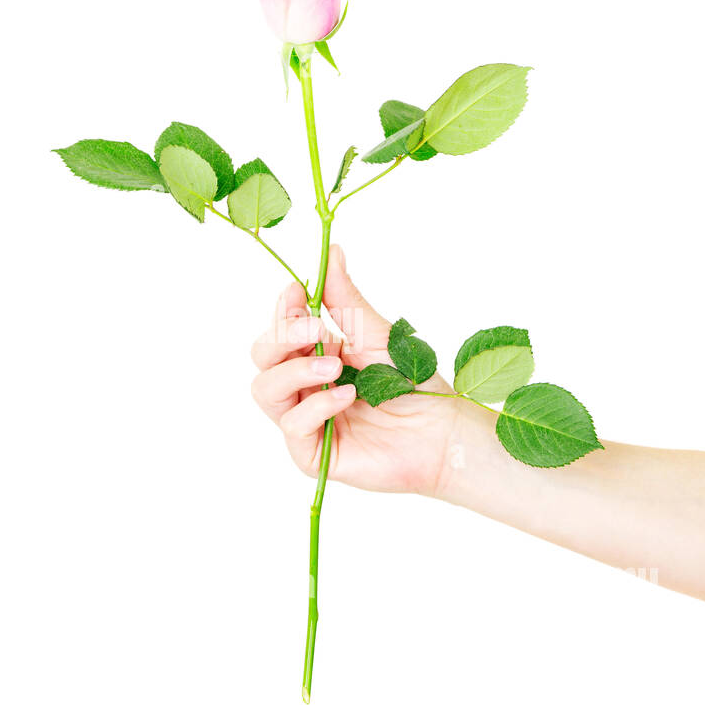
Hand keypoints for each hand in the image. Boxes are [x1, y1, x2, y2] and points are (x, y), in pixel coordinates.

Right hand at [250, 244, 465, 496]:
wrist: (442, 430)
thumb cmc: (414, 383)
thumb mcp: (375, 333)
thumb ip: (346, 298)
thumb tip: (332, 250)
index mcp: (316, 355)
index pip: (278, 330)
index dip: (281, 311)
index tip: (295, 291)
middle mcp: (305, 387)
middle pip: (262, 357)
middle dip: (282, 337)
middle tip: (318, 328)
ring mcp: (306, 420)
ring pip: (266, 390)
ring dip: (295, 371)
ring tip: (335, 366)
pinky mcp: (313, 454)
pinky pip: (292, 426)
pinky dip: (316, 406)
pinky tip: (347, 397)